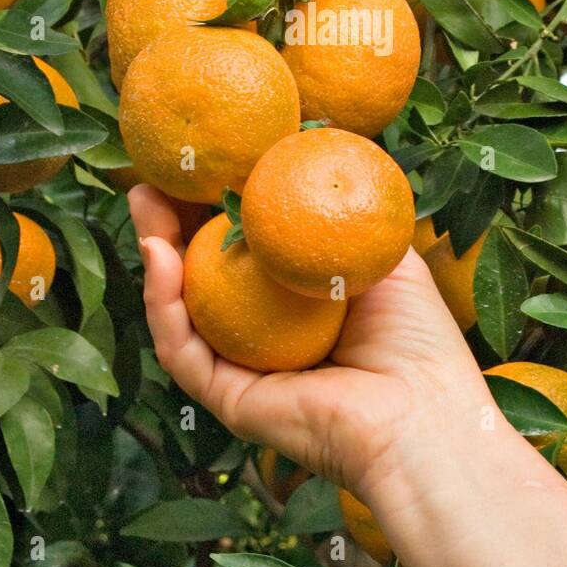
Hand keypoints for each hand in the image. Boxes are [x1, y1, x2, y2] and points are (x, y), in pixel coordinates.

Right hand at [129, 185, 491, 495]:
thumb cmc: (418, 336)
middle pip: (201, 276)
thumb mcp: (382, 251)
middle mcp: (267, 336)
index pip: (245, 250)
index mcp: (300, 304)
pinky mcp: (228, 399)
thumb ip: (342, 209)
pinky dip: (163, 303)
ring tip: (142, 203)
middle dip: (170, 225)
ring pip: (180, 309)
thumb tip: (302, 152)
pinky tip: (159, 257)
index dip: (215, 206)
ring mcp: (244, 369)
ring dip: (155, 254)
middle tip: (150, 178)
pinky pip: (182, 348)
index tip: (197, 163)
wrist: (424, 413)